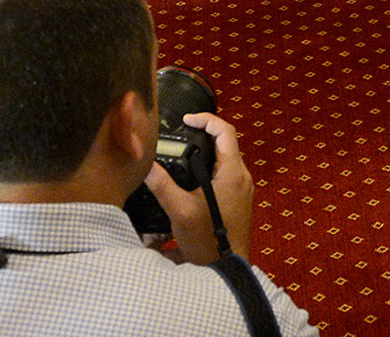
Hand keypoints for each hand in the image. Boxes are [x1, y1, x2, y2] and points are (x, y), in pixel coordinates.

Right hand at [146, 112, 254, 263]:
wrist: (225, 269)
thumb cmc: (208, 241)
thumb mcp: (180, 212)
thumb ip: (162, 186)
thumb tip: (147, 166)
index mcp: (233, 172)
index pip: (225, 131)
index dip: (206, 120)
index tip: (187, 119)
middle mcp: (242, 178)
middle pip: (225, 145)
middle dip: (202, 138)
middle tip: (181, 136)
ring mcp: (242, 190)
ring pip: (223, 162)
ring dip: (203, 158)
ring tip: (182, 158)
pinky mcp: (238, 202)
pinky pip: (223, 179)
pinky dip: (207, 175)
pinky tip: (188, 186)